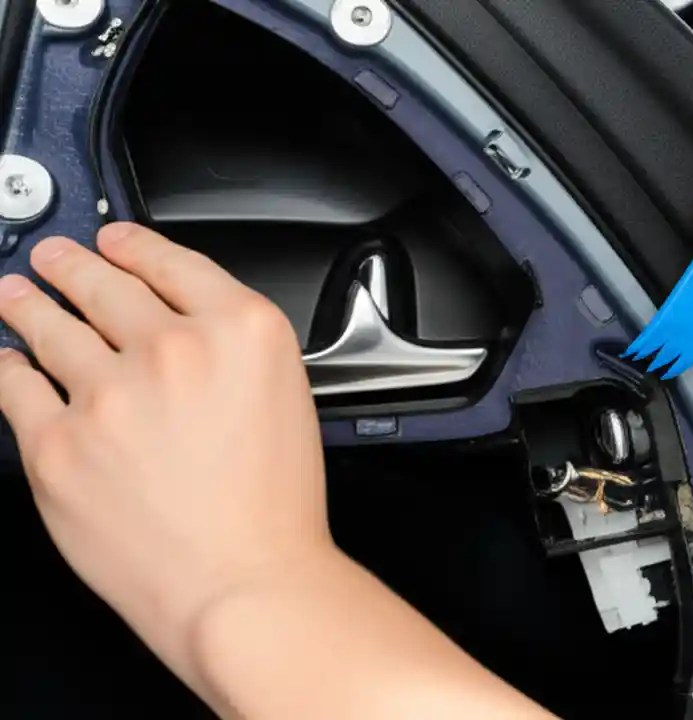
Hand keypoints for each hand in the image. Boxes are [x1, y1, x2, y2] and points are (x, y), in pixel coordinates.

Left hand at [0, 224, 330, 694]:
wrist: (242, 584)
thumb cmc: (274, 512)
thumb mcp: (287, 399)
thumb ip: (234, 352)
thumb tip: (177, 331)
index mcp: (242, 332)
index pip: (173, 263)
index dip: (133, 244)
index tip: (115, 240)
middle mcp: (173, 350)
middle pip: (104, 286)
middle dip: (71, 264)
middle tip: (55, 257)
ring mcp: (108, 395)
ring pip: (50, 328)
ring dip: (28, 305)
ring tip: (17, 295)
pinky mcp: (55, 445)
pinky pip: (15, 389)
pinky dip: (8, 370)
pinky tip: (7, 363)